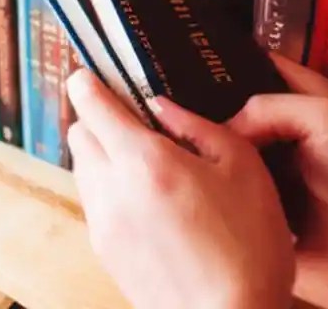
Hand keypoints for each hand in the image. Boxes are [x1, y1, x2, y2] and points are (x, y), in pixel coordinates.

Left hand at [66, 69, 294, 308]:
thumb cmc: (248, 247)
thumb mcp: (243, 168)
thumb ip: (198, 127)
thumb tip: (163, 106)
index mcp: (144, 160)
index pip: (90, 104)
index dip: (88, 83)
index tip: (92, 76)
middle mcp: (111, 189)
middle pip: (79, 134)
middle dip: (99, 120)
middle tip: (135, 121)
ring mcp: (103, 224)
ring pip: (84, 169)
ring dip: (104, 156)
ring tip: (150, 166)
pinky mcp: (105, 251)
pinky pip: (95, 203)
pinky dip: (111, 190)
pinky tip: (151, 201)